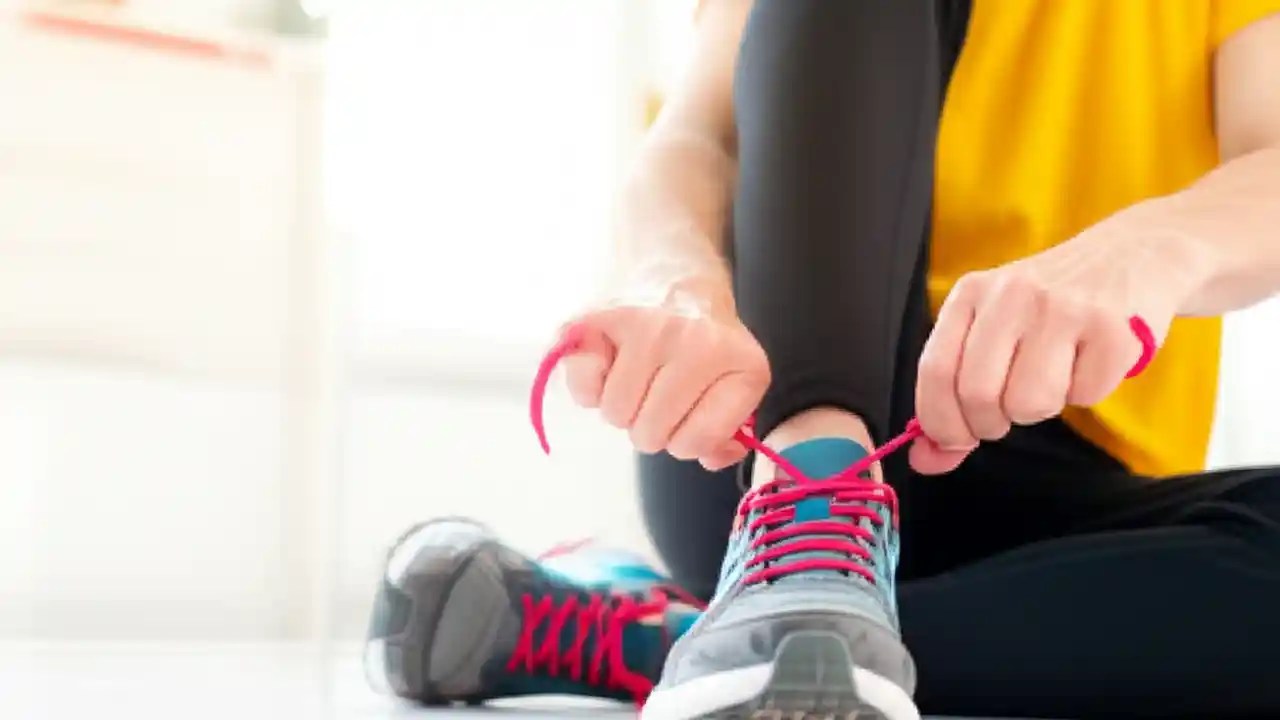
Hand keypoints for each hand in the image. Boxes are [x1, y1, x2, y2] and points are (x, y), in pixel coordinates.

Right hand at [557, 289, 769, 469]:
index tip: (688, 413)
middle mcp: (697, 342)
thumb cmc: (703, 341)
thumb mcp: (731, 381)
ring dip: (620, 407)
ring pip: (615, 415)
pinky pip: (583, 389)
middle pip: (650, 435)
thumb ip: (722, 432)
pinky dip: (588, 387)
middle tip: (656, 393)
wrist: (673, 272)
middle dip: (649, 426)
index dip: (685, 439)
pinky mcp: (601, 318)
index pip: (697, 442)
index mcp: (741, 364)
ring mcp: (647, 327)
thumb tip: (708, 459)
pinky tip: (608, 364)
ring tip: (635, 377)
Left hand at [910, 225, 1197, 474]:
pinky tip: (1091, 360)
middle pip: (977, 394)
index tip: (954, 439)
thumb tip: (925, 460)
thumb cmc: (1050, 309)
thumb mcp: (992, 334)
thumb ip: (953, 398)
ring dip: (1039, 410)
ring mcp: (1064, 307)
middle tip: (1007, 412)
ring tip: (1054, 378)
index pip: (935, 371)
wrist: (1132, 255)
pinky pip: (1086, 396)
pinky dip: (1088, 392)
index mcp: (971, 293)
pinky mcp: (1112, 326)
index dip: (939, 421)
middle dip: (988, 424)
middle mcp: (1012, 293)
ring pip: (1029, 403)